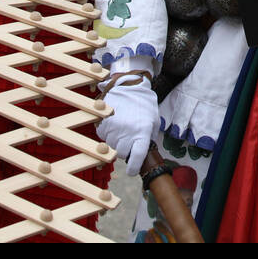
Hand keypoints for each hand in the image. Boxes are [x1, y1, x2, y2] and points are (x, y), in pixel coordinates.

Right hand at [97, 55, 159, 174]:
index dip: (134, 167)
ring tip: (124, 128)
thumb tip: (145, 152)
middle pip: (123, 154)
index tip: (132, 171)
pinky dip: (110, 135)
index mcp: (142, 132)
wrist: (126, 87)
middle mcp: (127, 133)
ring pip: (113, 147)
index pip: (138, 157)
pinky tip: (116, 125)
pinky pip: (105, 138)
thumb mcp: (153, 120)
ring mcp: (114, 130)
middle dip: (127, 151)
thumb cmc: (143, 104)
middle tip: (131, 140)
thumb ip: (149, 136)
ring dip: (118, 143)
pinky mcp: (103, 126)